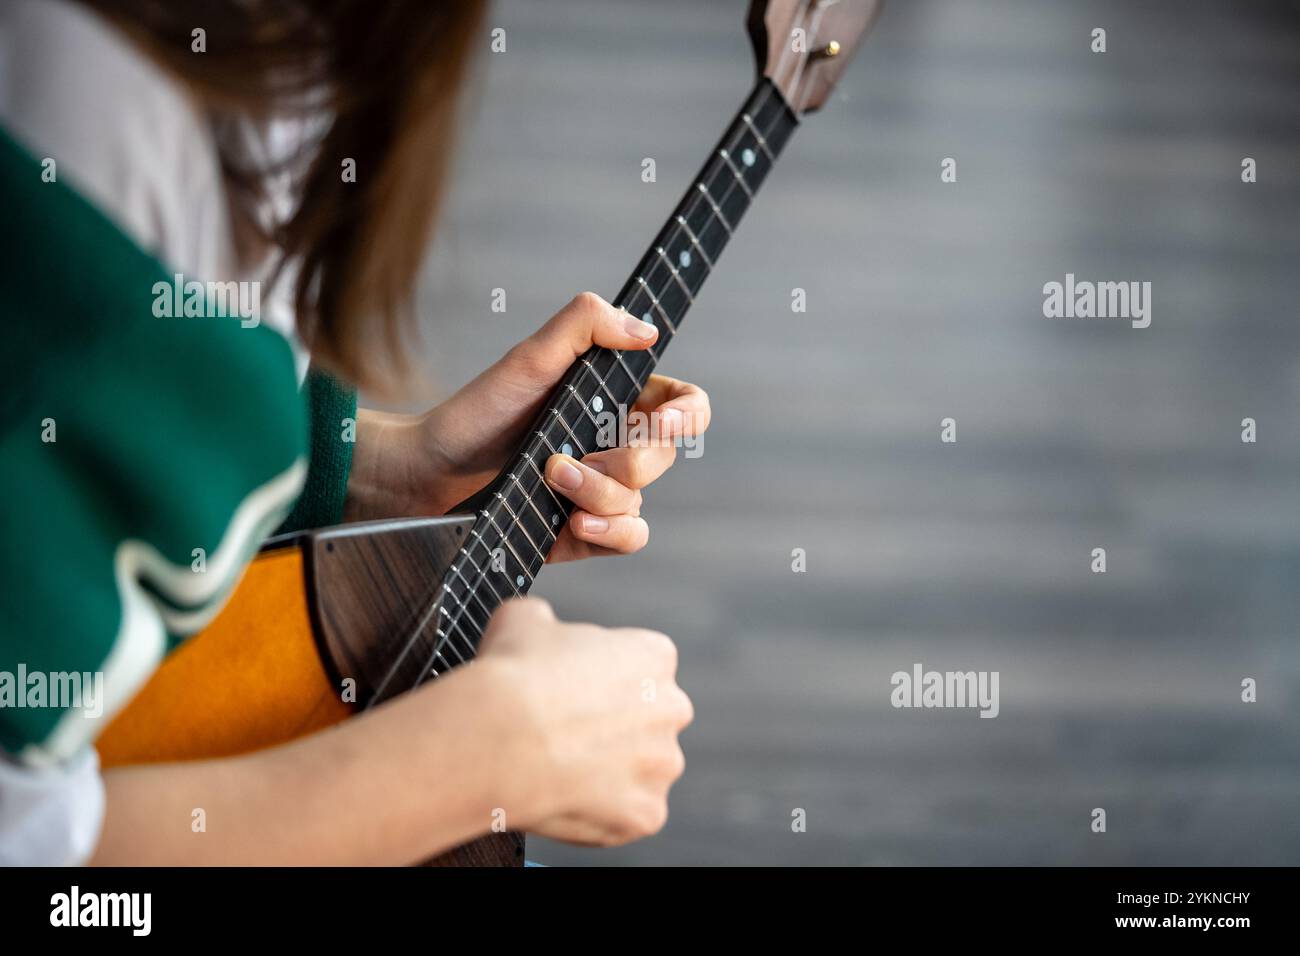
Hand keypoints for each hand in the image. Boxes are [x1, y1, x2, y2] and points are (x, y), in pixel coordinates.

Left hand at [346, 292, 711, 561]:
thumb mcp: (528, 357)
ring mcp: (600, 491)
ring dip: (599, 494)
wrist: (426, 472)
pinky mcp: (583, 532)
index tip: (662, 422)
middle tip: (567, 457)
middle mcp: (614, 445)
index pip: (682, 404)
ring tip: (550, 479)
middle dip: (625, 460)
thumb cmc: (478, 410)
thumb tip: (647, 331)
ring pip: (638, 501)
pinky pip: (627, 538)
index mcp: (614, 399)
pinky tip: (573, 522)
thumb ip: (584, 324)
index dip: (688, 414)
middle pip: (663, 457)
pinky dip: (609, 531)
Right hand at [478, 597, 692, 844]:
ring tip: (559, 770)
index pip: (641, 667)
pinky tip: (565, 799)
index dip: (602, 681)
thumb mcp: (524, 618)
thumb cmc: (512, 674)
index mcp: (654, 655)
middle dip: (616, 729)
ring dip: (611, 773)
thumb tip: (539, 626)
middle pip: (649, 721)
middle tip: (566, 734)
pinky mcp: (647, 815)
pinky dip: (602, 813)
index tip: (574, 692)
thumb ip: (548, 623)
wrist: (499, 738)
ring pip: (641, 771)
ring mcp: (663, 766)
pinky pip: (629, 817)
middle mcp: (672, 708)